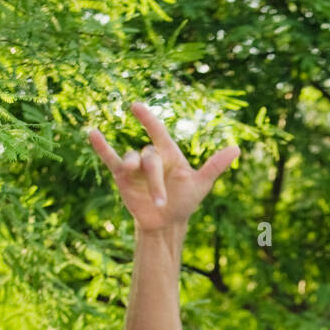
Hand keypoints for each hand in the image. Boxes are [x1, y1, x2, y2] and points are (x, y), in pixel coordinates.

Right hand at [88, 102, 238, 232]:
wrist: (166, 223)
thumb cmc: (184, 201)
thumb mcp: (201, 184)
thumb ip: (215, 166)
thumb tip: (237, 148)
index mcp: (169, 153)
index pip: (157, 131)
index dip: (147, 118)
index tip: (135, 106)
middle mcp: (151, 155)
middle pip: (148, 157)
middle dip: (155, 180)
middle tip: (162, 202)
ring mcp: (135, 166)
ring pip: (132, 160)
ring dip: (138, 176)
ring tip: (149, 198)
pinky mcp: (122, 177)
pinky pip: (110, 158)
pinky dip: (101, 147)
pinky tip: (92, 133)